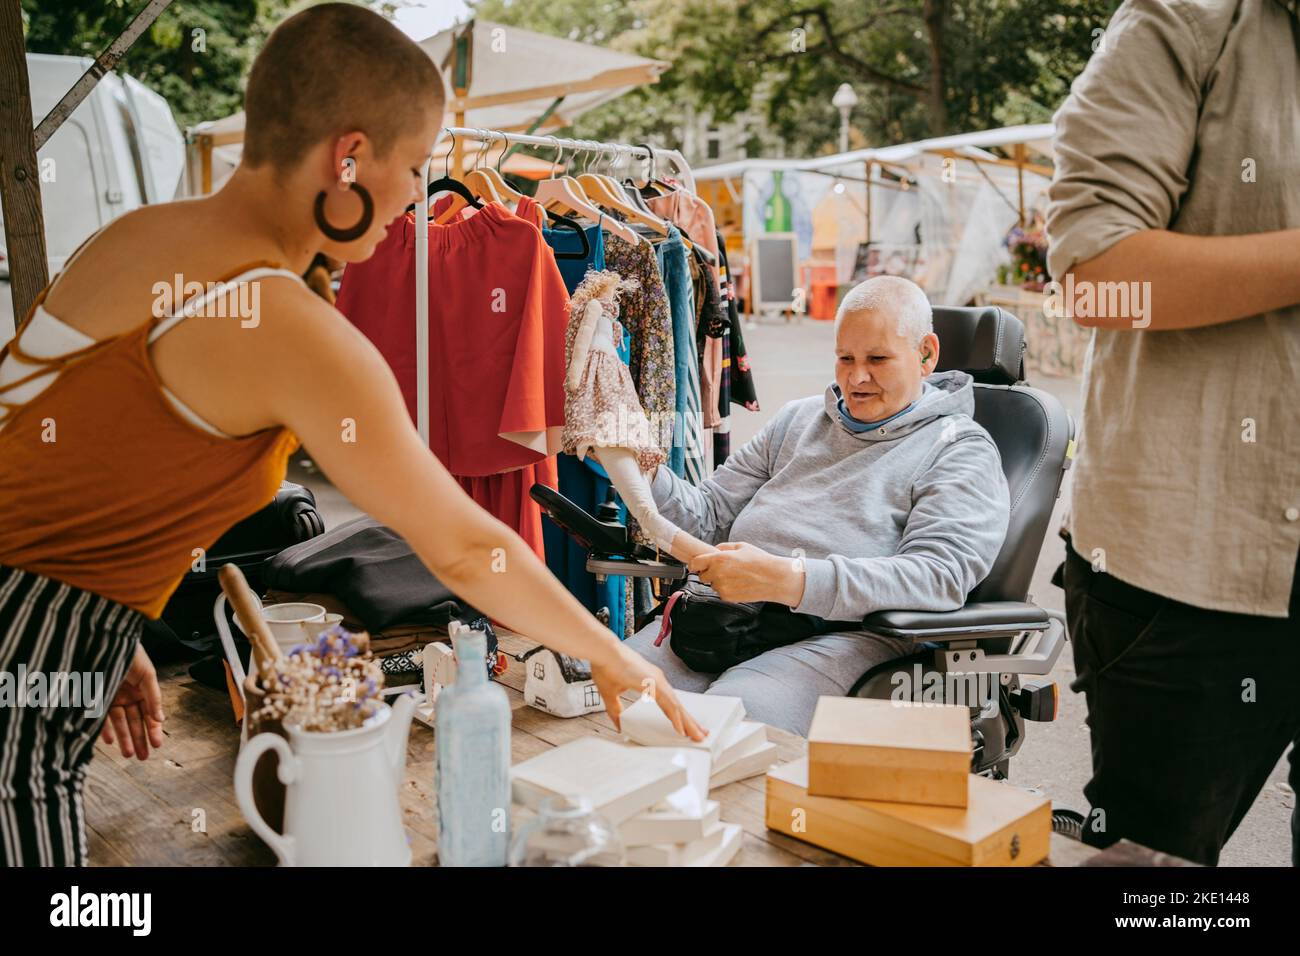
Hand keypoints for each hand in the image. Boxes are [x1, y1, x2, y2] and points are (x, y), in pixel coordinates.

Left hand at [99, 644, 164, 759]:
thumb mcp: (147, 674)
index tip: (158, 744)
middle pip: (136, 721)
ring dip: (124, 738)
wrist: (104, 641)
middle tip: (144, 756)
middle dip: (140, 739)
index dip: (154, 729)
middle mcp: (128, 695)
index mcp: (143, 689)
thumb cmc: (128, 653)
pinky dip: (105, 729)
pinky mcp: (96, 698)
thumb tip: (160, 718)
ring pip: (120, 722)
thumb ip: (153, 696)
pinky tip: (109, 741)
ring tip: (129, 754)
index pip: (150, 713)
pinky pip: (101, 718)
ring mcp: (112, 697)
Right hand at [588, 641, 706, 741]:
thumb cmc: (605, 666)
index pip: (668, 703)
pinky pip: (669, 704)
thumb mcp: (610, 695)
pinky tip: (682, 729)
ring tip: (697, 735)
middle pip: (677, 706)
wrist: (604, 651)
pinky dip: (676, 717)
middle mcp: (658, 681)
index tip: (685, 728)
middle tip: (699, 734)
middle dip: (689, 722)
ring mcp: (657, 681)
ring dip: (687, 722)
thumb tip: (619, 726)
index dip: (677, 717)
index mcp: (650, 682)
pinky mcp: (654, 683)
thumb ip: (616, 710)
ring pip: (677, 706)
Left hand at [689, 540, 805, 605]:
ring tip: (735, 577)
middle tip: (722, 570)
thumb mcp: (741, 546)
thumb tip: (713, 550)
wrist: (773, 579)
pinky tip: (739, 584)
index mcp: (719, 559)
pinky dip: (726, 589)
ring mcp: (722, 587)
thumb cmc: (759, 561)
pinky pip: (720, 592)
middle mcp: (717, 574)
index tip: (697, 565)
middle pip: (702, 576)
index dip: (695, 564)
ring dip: (718, 581)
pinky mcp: (727, 597)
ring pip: (712, 585)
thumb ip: (723, 547)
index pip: (694, 563)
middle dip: (709, 573)